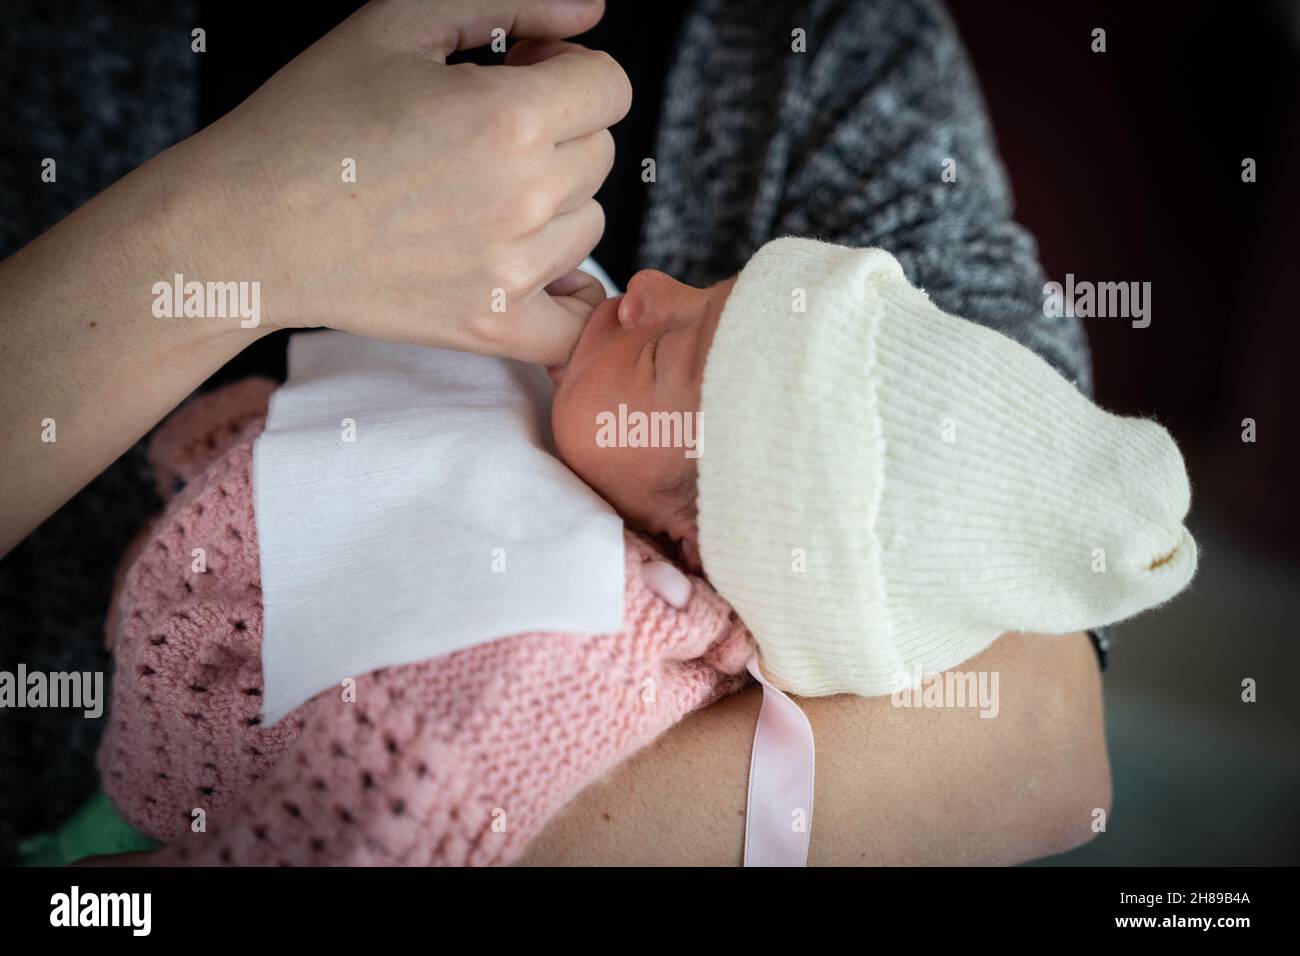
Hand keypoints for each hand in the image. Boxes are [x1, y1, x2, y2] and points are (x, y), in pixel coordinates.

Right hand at [172, 0, 629, 363]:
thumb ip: (510, 1)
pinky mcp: (492, 326)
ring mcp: (511, 270)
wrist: (247, 227)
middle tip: (484, 137)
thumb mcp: (397, 25)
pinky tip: (533, 268)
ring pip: (588, 222)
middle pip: (600, 152)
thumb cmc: (311, 121)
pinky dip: (570, 300)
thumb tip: (592, 9)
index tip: (523, 77)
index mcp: (508, 116)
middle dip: (558, 133)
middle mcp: (523, 197)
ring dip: (553, 205)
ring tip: (479, 195)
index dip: (569, 69)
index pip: (611, 85)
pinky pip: (578, 325)